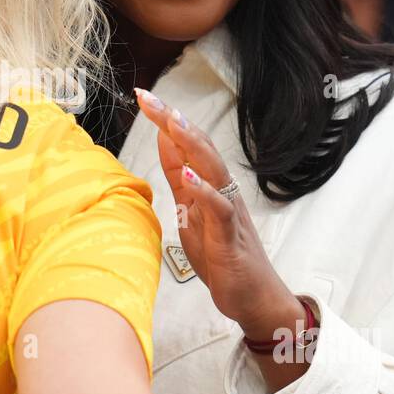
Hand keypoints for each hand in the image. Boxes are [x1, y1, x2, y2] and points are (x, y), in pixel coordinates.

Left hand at [134, 88, 294, 330]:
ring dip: (192, 145)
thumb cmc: (222, 255)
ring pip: (214, 169)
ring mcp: (228, 211)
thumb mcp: (190, 210)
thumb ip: (179, 177)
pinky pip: (220, 209)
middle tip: (150, 98)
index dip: (165, 121)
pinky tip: (189, 177)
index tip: (143, 97)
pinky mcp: (231, 236)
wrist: (251, 296)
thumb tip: (164, 142)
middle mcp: (221, 191)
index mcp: (209, 184)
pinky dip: (204, 191)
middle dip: (174, 121)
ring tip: (172, 123)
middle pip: (200, 148)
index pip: (186, 145)